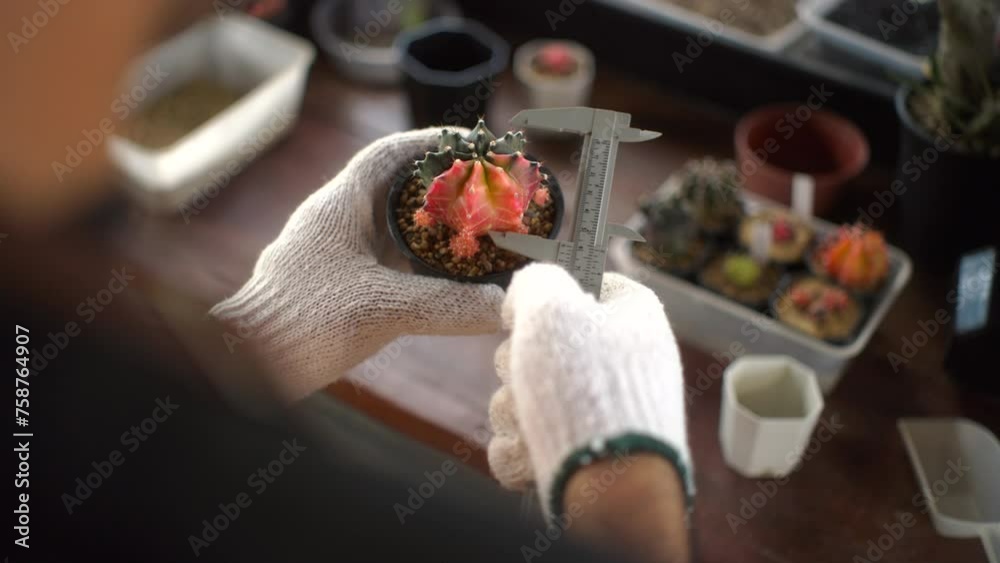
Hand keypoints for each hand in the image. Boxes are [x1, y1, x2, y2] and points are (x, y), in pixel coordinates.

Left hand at [210, 129, 504, 399]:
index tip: (470, 145)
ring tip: (474, 232)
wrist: (247, 362)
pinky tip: (443, 277)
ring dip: (430, 226)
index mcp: (339, 205)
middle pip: (396, 187)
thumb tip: (501, 306)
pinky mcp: (335, 283)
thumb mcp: (383, 309)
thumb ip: (446, 305)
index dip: (431, 143)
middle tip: (485, 194)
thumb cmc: (303, 323)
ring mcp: (333, 252)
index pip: (389, 154)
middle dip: (441, 187)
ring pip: (391, 226)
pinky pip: (385, 259)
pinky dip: (417, 260)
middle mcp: (335, 221)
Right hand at [488, 264, 693, 518]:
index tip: (532, 305)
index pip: (590, 281)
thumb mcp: (552, 307)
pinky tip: (537, 457)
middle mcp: (621, 363)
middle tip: (533, 373)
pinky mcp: (581, 455)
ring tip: (536, 425)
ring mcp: (601, 414)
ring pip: (526, 394)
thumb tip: (527, 292)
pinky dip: (523, 450)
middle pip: (544, 343)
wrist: (610, 488)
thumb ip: (535, 280)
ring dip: (516, 410)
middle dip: (519, 363)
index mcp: (633, 316)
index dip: (553, 288)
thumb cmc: (587, 388)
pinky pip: (528, 439)